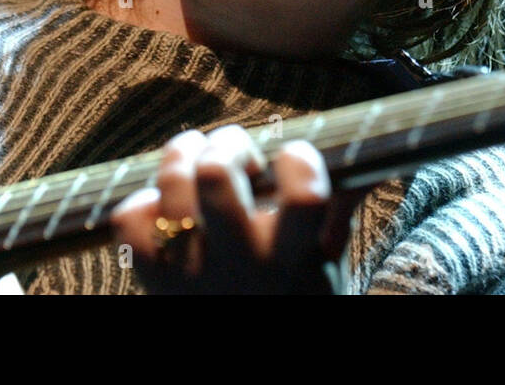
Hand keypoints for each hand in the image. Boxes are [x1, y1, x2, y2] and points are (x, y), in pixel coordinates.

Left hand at [111, 124, 364, 293]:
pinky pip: (130, 220)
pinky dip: (144, 201)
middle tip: (241, 153)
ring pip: (172, 182)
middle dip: (228, 143)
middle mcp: (241, 266)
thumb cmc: (296, 294)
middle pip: (217, 173)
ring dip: (184, 152)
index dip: (298, 159)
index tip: (295, 157)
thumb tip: (374, 154)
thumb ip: (342, 204)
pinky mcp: (153, 278)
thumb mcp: (329, 260)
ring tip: (198, 153)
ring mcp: (191, 272)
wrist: (257, 361)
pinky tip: (167, 206)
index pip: (303, 194)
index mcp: (293, 258)